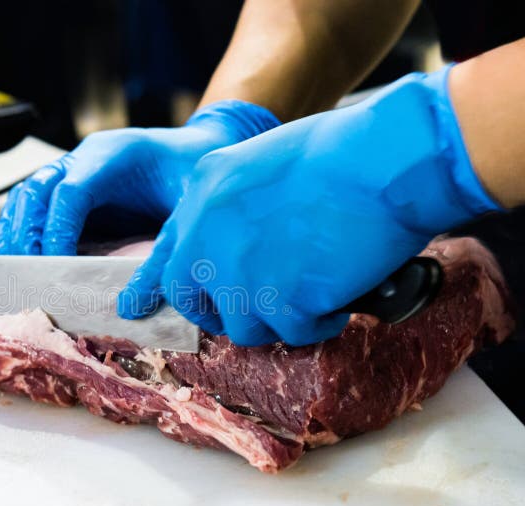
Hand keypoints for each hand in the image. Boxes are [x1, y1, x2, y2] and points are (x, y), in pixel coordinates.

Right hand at [0, 100, 279, 254]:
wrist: (199, 148)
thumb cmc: (195, 173)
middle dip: (27, 235)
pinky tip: (25, 261)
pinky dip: (21, 231)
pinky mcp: (70, 188)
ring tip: (20, 272)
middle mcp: (84, 158)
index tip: (57, 266)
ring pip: (27, 195)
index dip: (58, 231)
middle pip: (36, 190)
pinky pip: (33, 205)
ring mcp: (73, 169)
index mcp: (112, 154)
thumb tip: (134, 301)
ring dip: (17, 233)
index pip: (71, 192)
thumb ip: (166, 247)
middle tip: (30, 275)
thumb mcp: (191, 205)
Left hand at [118, 66, 501, 346]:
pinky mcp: (280, 300)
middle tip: (260, 309)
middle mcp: (206, 235)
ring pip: (244, 327)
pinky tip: (338, 299)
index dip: (158, 286)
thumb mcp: (259, 161)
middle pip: (193, 300)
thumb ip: (229, 204)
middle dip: (221, 313)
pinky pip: (293, 333)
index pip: (166, 255)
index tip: (142, 308)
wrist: (383, 159)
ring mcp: (238, 271)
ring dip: (279, 320)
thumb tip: (229, 248)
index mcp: (201, 194)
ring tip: (314, 294)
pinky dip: (319, 323)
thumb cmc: (338, 153)